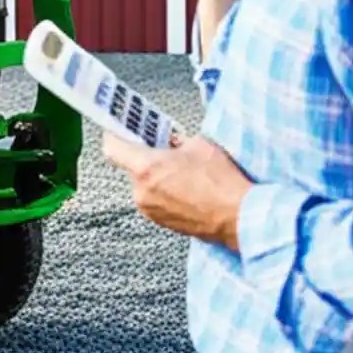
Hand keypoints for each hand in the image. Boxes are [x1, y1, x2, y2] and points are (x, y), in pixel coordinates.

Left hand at [101, 133, 252, 250]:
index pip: (112, 148)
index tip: (120, 130)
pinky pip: (153, 199)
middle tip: (164, 150)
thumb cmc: (222, 182)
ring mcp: (149, 209)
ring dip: (156, 176)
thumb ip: (176, 141)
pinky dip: (163, 192)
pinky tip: (186, 189)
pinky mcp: (160, 222)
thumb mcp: (199, 145)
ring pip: (143, 184)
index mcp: (146, 168)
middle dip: (145, 157)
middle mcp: (142, 191)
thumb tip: (169, 141)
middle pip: (130, 166)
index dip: (115, 136)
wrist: (240, 217)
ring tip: (182, 172)